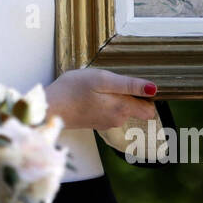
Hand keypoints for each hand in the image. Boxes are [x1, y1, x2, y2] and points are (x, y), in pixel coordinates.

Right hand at [42, 68, 157, 132]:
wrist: (48, 108)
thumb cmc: (72, 90)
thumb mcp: (102, 79)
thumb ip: (129, 85)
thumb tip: (154, 89)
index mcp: (122, 109)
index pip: (149, 109)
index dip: (145, 95)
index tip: (132, 83)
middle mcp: (118, 120)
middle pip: (135, 107)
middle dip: (128, 94)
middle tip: (109, 82)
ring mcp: (106, 123)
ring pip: (121, 108)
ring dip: (114, 97)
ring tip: (97, 88)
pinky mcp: (96, 122)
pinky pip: (109, 111)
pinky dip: (104, 102)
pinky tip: (90, 96)